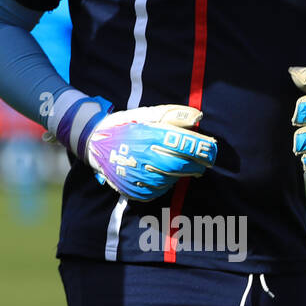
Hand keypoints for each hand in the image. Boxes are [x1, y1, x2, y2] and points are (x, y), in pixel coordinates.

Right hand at [84, 104, 217, 201]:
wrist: (93, 144)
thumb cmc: (125, 126)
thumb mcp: (145, 114)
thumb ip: (172, 114)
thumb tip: (198, 117)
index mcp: (148, 136)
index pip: (184, 145)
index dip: (202, 148)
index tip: (212, 148)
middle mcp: (143, 158)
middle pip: (181, 165)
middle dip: (197, 164)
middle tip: (204, 161)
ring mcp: (137, 177)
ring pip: (171, 179)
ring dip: (180, 173)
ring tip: (177, 165)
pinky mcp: (133, 191)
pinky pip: (159, 191)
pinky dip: (165, 183)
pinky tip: (161, 174)